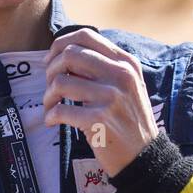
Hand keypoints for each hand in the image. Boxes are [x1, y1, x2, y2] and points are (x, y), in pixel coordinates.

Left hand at [41, 29, 158, 176]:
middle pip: (69, 54)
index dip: (60, 45)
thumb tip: (64, 54)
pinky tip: (53, 122)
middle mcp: (120, 75)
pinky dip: (50, 116)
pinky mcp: (99, 120)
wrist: (144, 155)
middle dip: (51, 70)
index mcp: (125, 62)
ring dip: (48, 96)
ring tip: (51, 107)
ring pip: (60, 82)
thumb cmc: (128, 119)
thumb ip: (102, 67)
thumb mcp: (125, 85)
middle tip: (51, 87)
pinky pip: (60, 110)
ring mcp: (111, 97)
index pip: (86, 36)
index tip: (51, 61)